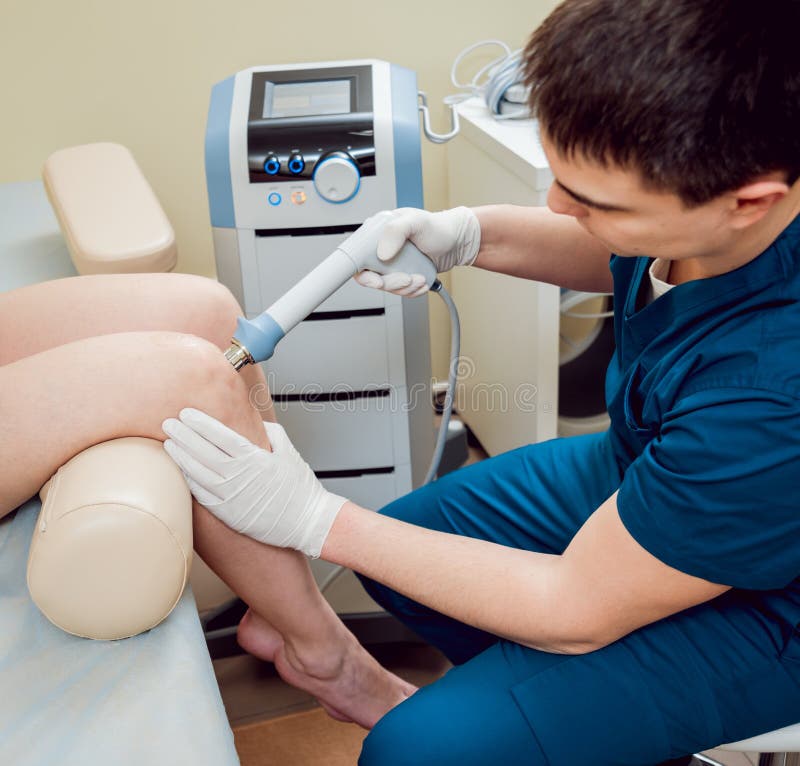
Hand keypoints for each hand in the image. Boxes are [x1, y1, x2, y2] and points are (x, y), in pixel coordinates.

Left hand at [162, 409, 345, 557]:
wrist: (309, 522)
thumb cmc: (301, 488)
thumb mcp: (290, 453)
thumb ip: (271, 433)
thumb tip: (254, 421)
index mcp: (254, 458)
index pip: (219, 435)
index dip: (200, 423)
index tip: (185, 413)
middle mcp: (239, 476)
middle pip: (203, 451)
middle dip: (184, 435)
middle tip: (168, 423)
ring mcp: (231, 496)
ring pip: (197, 472)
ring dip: (180, 457)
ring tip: (169, 443)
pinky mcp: (228, 514)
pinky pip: (201, 495)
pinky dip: (188, 481)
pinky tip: (180, 471)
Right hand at [355, 206, 480, 295]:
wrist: (458, 242)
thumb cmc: (439, 227)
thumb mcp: (416, 222)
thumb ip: (396, 231)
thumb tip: (382, 253)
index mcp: (378, 233)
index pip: (357, 256)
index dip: (362, 272)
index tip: (376, 280)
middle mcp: (382, 249)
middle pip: (370, 277)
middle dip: (390, 283)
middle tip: (407, 278)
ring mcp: (392, 264)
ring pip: (386, 287)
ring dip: (404, 288)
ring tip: (420, 278)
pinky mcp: (402, 275)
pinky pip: (399, 290)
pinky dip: (411, 291)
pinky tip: (422, 282)